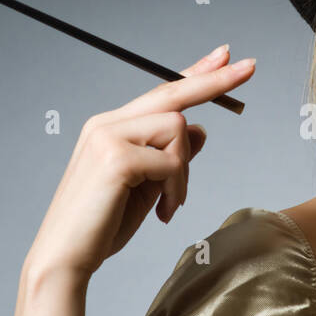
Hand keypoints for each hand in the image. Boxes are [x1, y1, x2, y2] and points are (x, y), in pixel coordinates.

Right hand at [23, 44, 254, 279]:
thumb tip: (202, 131)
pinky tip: (163, 212)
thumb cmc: (101, 226)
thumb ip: (171, 157)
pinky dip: (177, 188)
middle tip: (251, 66)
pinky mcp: (116, 157)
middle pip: (173, 92)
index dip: (195, 73)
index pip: (160, 91)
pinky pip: (173, 161)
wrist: (64, 258)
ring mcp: (108, 136)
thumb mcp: (147, 188)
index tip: (223, 56)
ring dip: (185, 172)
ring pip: (178, 129)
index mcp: (110, 127)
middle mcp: (107, 124)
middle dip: (216, 80)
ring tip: (170, 203)